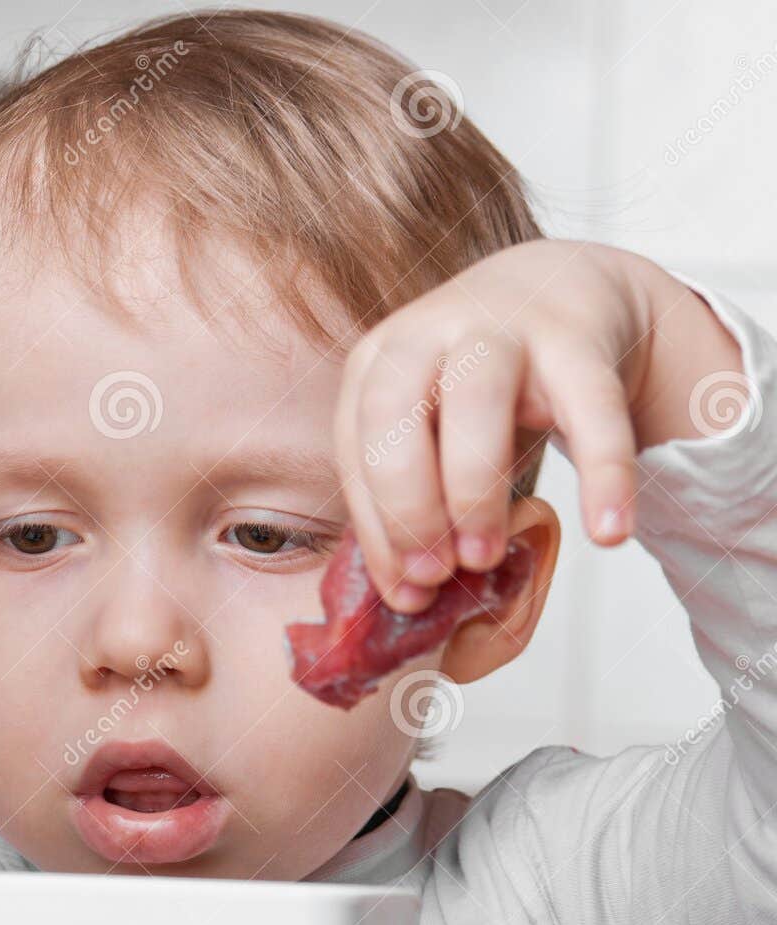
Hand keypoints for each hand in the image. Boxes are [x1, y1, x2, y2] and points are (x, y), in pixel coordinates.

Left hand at [332, 238, 740, 612]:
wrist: (566, 287)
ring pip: (477, 399)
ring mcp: (501, 327)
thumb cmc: (477, 386)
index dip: (378, 527)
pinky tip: (608, 533)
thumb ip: (414, 500)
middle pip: (395, 414)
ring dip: (474, 488)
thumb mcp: (430, 428)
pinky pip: (592, 407)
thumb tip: (411, 595)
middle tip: (440, 573)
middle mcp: (427, 335)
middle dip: (409, 504)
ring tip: (486, 557)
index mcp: (378, 363)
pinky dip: (603, 472)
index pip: (358, 450)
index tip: (406, 591)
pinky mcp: (577, 338)